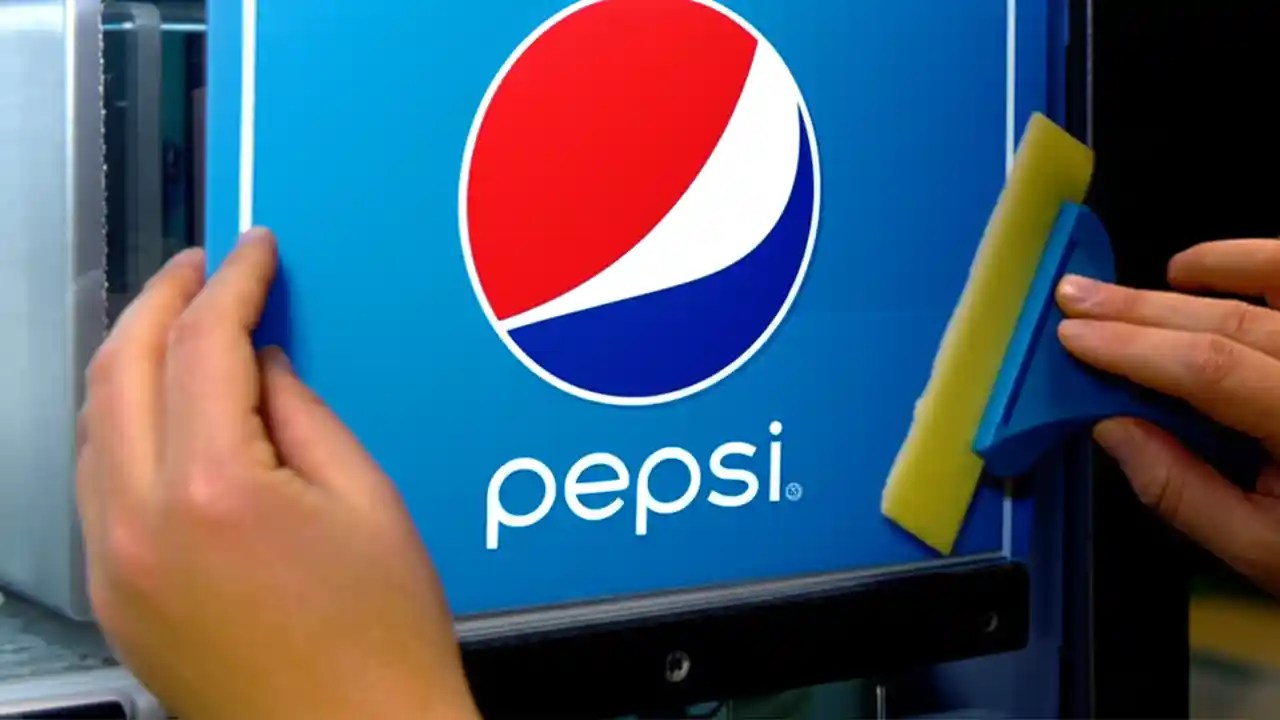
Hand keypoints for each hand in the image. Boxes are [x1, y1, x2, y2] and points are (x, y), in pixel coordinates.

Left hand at [76, 229, 478, 719]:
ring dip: (133, 359)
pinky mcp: (116, 596)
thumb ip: (303, 414)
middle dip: (160, 300)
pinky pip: (99, 480)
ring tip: (184, 327)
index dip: (231, 282)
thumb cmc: (380, 645)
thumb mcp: (369, 501)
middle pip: (119, 368)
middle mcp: (138, 525)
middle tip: (202, 266)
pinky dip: (127, 424)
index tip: (252, 252)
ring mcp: (114, 566)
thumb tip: (260, 365)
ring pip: (94, 422)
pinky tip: (169, 410)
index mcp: (213, 492)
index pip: (201, 345)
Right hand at [1055, 239, 1279, 596]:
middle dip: (1139, 310)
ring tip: (1117, 288)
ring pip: (1269, 291)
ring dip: (1184, 285)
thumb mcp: (1258, 550)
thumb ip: (1182, 491)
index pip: (1212, 370)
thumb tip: (1110, 428)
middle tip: (1075, 299)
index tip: (1074, 339)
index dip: (1135, 349)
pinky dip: (1252, 264)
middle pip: (1230, 323)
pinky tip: (1195, 269)